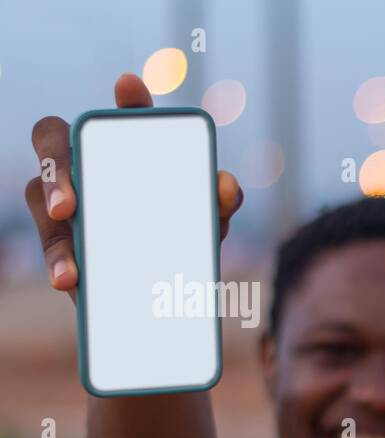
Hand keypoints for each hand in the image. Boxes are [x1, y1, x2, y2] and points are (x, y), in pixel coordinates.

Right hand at [24, 72, 243, 301]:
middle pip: (51, 141)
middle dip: (56, 168)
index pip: (118, 111)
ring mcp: (64, 201)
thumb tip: (228, 185)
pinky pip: (52, 248)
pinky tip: (70, 282)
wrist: (172, 287)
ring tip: (68, 271)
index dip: (124, 99)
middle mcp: (84, 164)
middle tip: (68, 206)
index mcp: (120, 149)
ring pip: (40, 200)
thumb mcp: (207, 220)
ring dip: (54, 236)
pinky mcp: (62, 241)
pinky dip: (61, 265)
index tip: (130, 86)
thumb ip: (221, 201)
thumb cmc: (185, 235)